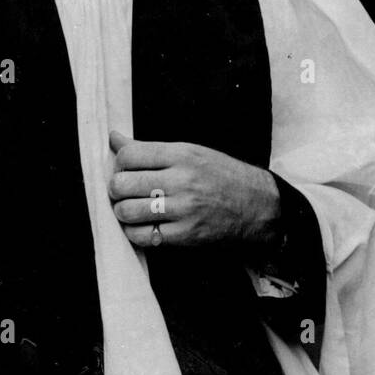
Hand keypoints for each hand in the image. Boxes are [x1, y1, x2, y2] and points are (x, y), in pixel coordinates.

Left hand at [107, 130, 280, 248]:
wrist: (260, 205)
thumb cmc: (223, 176)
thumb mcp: (193, 152)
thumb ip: (153, 149)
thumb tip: (114, 138)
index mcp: (183, 155)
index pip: (129, 155)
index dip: (120, 163)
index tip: (127, 169)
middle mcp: (182, 180)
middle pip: (122, 183)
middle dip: (117, 189)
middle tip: (126, 191)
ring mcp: (183, 209)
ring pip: (126, 211)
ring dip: (123, 212)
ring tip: (133, 209)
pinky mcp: (185, 235)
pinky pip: (141, 236)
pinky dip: (135, 232)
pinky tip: (145, 225)